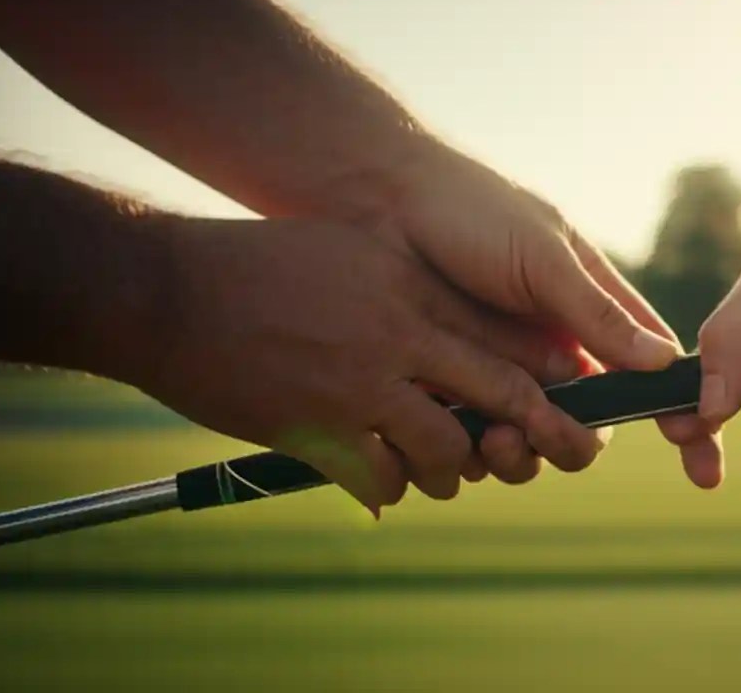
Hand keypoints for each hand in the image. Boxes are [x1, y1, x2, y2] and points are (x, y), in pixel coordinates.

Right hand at [140, 216, 605, 511]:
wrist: (170, 291)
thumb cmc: (261, 266)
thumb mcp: (353, 252)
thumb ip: (413, 286)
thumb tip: (461, 327)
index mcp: (413, 288)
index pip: (506, 336)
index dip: (549, 372)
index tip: (570, 395)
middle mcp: (400, 334)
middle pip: (501, 393)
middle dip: (539, 432)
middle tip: (550, 451)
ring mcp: (362, 384)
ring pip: (449, 449)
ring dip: (456, 470)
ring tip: (447, 472)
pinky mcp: (320, 429)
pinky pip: (384, 479)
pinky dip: (393, 488)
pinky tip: (385, 482)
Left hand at [368, 141, 723, 486]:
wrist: (371, 201)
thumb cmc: (467, 210)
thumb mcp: (541, 256)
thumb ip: (597, 313)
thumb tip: (666, 362)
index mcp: (586, 312)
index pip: (643, 372)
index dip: (667, 411)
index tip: (689, 449)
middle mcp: (547, 352)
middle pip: (585, 427)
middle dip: (572, 445)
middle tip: (541, 437)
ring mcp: (496, 375)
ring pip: (529, 446)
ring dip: (521, 457)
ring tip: (492, 441)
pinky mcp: (446, 392)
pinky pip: (469, 444)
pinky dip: (469, 455)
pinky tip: (452, 442)